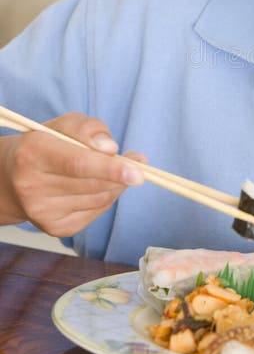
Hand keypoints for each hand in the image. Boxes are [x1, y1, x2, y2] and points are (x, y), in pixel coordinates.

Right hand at [0, 112, 145, 236]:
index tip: (139, 173)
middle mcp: (32, 186)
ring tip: (112, 170)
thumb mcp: (63, 125)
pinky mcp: (55, 228)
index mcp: (32, 153)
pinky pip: (97, 211)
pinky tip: (97, 186)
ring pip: (100, 198)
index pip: (78, 164)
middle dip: (121, 174)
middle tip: (136, 162)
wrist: (13, 179)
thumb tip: (111, 149)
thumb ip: (88, 128)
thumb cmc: (46, 145)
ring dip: (115, 184)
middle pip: (93, 183)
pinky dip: (106, 196)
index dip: (110, 168)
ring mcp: (42, 212)